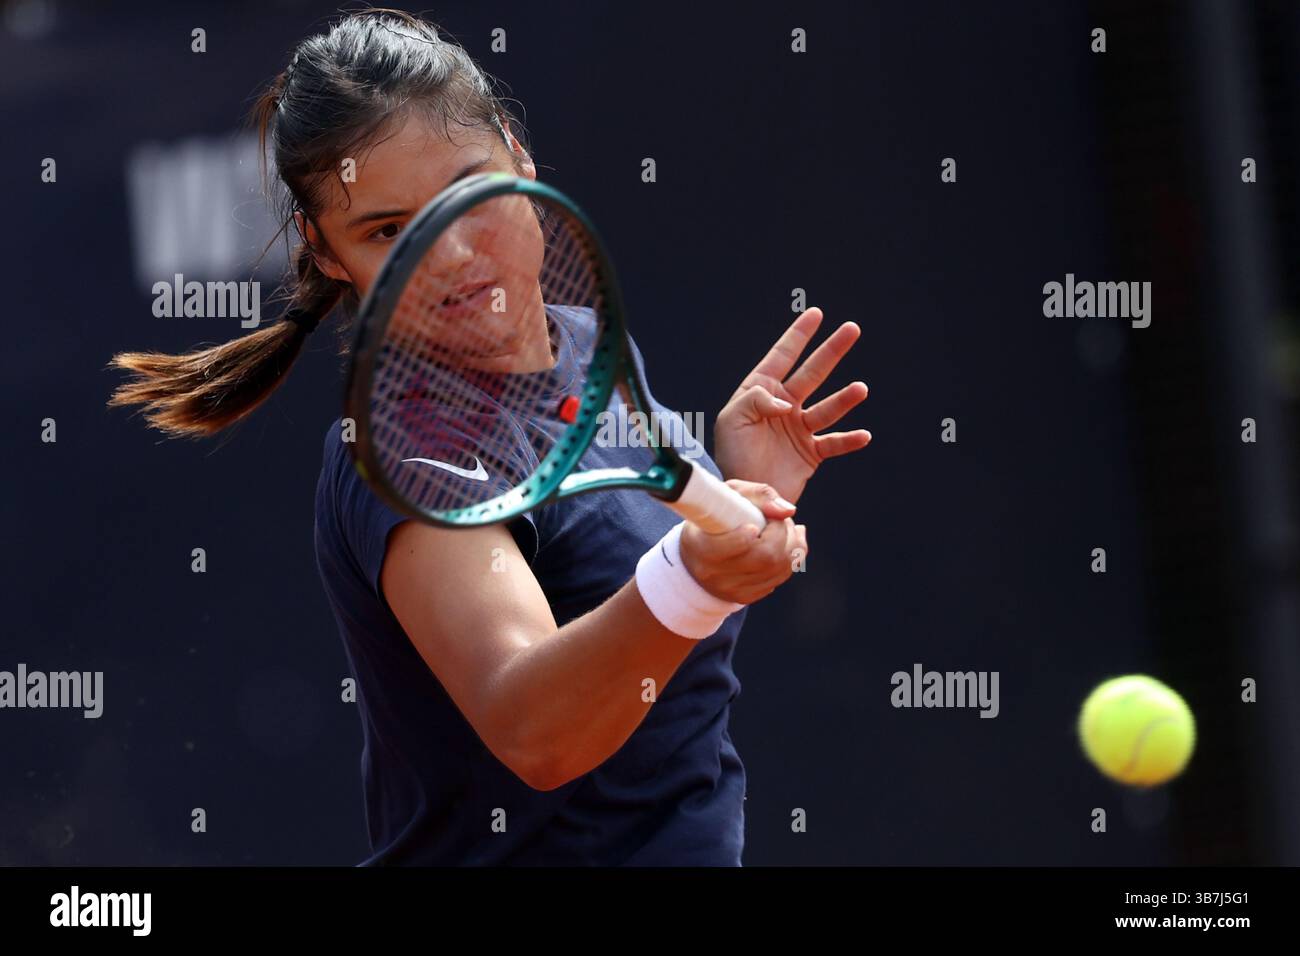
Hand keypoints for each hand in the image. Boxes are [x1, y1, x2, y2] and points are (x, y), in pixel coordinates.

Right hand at [679, 480, 807, 604]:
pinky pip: (780, 578)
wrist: (697, 554)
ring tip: (785, 528)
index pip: (727, 549)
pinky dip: (790, 559)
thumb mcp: (729, 496)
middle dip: (783, 534)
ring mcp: (732, 589)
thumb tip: (788, 511)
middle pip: (766, 558)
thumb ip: (759, 495)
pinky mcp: (746, 596)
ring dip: (793, 545)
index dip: (743, 538)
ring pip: (779, 569)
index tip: (753, 526)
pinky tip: (786, 544)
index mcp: (704, 548)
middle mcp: (716, 574)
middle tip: (780, 519)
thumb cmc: (715, 516)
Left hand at [714, 307, 870, 504]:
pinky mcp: (811, 453)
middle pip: (813, 373)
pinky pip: (834, 443)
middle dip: (832, 351)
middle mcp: (784, 406)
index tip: (816, 314)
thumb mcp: (731, 421)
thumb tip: (787, 402)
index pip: (782, 357)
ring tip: (860, 389)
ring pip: (828, 406)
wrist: (743, 495)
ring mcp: (800, 428)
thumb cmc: (731, 456)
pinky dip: (849, 440)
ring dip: (845, 398)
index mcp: (761, 392)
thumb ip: (756, 401)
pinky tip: (862, 435)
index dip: (799, 335)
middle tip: (852, 329)